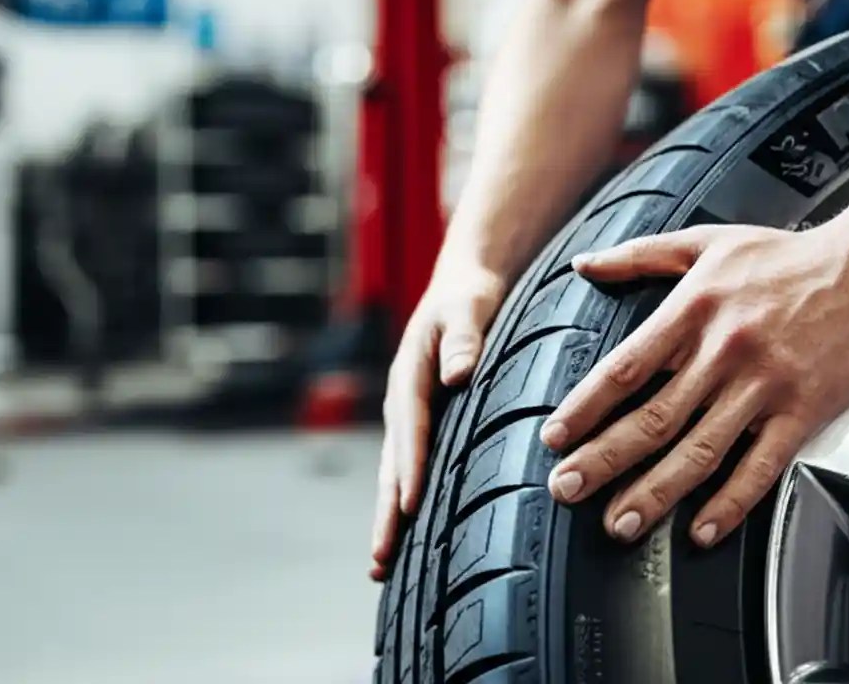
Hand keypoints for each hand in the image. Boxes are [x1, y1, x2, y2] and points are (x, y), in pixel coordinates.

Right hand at [370, 264, 507, 580]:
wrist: (462, 284)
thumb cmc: (469, 295)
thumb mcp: (469, 307)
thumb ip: (465, 338)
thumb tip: (458, 375)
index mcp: (410, 374)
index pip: (411, 429)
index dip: (410, 469)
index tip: (410, 507)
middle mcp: (402, 400)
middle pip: (392, 465)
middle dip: (386, 513)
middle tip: (379, 560)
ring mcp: (408, 414)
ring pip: (395, 473)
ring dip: (389, 517)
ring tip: (381, 565)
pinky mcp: (421, 422)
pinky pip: (410, 467)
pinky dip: (405, 501)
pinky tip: (409, 534)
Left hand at [540, 223, 848, 548]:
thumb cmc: (789, 256)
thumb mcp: (707, 241)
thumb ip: (640, 254)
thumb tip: (586, 264)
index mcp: (693, 311)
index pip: (625, 368)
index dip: (585, 407)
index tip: (554, 438)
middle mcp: (723, 352)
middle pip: (652, 417)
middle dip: (603, 460)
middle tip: (567, 490)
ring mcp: (764, 386)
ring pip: (699, 450)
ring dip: (655, 492)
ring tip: (621, 522)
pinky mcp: (803, 412)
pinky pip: (761, 467)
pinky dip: (730, 503)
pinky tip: (703, 530)